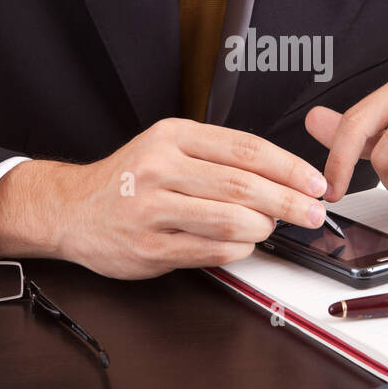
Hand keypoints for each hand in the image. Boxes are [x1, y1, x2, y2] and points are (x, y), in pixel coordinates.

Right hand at [0, 118, 330, 278]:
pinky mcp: (148, 247)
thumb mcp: (168, 147)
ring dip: (263, 228)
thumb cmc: (130, 179)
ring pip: (230, 220)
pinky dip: (237, 251)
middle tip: (313, 212)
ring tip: (270, 228)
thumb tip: (284, 178)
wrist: (72, 209)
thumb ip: (218, 158)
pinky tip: (242, 245)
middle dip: (288, 202)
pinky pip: (210, 252)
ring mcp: (152, 209)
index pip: (246, 148)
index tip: (315, 182)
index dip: (289, 167)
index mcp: (173, 136)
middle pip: (243, 185)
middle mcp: (160, 167)